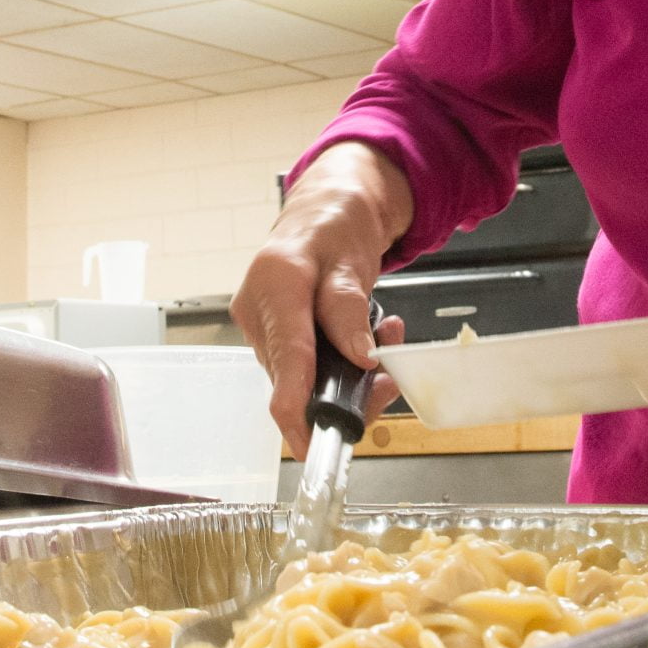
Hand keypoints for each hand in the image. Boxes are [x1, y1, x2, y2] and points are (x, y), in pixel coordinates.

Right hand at [234, 142, 413, 454]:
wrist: (323, 207)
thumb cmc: (334, 222)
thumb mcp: (351, 256)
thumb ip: (348, 306)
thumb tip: (358, 358)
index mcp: (274, 282)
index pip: (285, 355)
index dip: (296, 406)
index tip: (310, 440)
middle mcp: (257, 310)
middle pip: (296, 380)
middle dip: (347, 389)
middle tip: (390, 373)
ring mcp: (261, 328)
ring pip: (304, 380)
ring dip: (349, 375)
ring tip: (383, 339)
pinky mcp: (272, 339)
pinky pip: (306, 369)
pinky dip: (338, 366)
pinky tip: (363, 341)